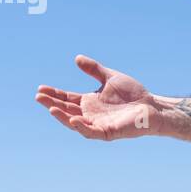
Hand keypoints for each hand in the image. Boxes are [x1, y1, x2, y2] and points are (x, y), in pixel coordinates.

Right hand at [35, 55, 159, 140]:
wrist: (152, 106)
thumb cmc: (133, 93)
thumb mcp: (110, 77)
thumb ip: (94, 69)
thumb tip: (77, 58)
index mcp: (89, 102)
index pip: (66, 98)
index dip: (54, 94)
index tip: (41, 88)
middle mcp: (90, 114)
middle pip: (66, 110)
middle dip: (52, 104)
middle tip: (39, 97)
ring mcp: (98, 124)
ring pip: (75, 123)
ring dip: (62, 117)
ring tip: (51, 108)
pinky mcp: (108, 132)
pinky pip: (91, 132)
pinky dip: (81, 127)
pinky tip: (73, 119)